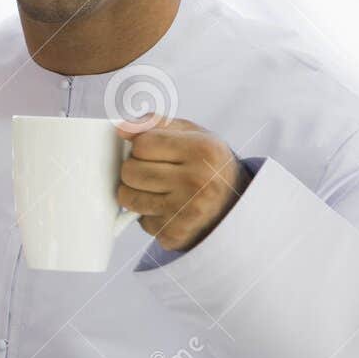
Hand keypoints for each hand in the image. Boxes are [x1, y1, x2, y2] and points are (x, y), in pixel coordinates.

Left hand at [116, 117, 250, 251]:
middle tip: (155, 170)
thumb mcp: (192, 134)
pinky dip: (148, 214)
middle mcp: (198, 182)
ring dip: (136, 192)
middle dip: (135, 168)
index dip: (141, 146)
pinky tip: (169, 208)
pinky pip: (140, 220)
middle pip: (130, 171)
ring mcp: (187, 211)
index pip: (141, 144)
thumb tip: (121, 129)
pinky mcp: (176, 234)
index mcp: (203, 151)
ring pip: (127, 198)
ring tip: (160, 189)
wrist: (238, 206)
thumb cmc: (208, 165)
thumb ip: (155, 123)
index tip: (154, 150)